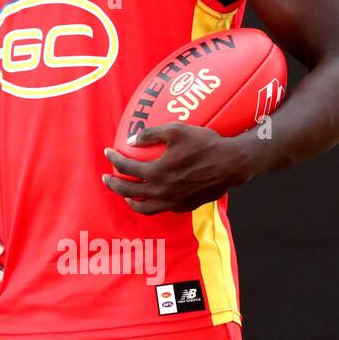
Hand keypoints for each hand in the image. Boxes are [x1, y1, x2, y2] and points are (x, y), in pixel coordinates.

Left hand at [101, 122, 251, 214]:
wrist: (233, 163)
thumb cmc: (205, 144)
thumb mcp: (177, 130)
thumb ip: (151, 134)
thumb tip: (131, 140)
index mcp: (157, 171)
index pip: (126, 167)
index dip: (113, 159)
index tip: (107, 152)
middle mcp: (162, 190)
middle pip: (129, 191)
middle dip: (113, 184)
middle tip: (105, 178)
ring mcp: (174, 201)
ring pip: (144, 208)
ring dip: (130, 200)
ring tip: (125, 194)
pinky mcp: (185, 206)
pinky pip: (162, 209)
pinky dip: (151, 204)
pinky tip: (151, 197)